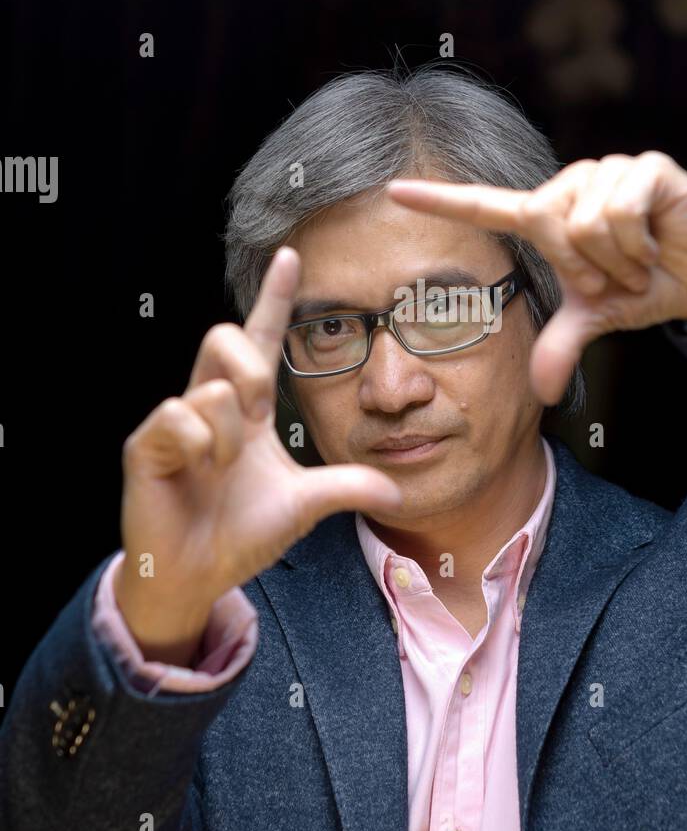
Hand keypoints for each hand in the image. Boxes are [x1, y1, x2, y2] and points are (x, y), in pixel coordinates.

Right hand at [117, 247, 402, 660]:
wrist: (197, 576)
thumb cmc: (240, 535)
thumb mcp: (303, 506)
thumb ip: (345, 487)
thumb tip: (396, 490)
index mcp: (245, 410)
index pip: (259, 339)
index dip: (274, 298)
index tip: (292, 254)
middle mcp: (209, 404)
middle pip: (224, 336)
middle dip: (251, 369)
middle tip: (258, 414)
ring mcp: (175, 422)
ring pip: (213, 389)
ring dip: (231, 436)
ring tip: (223, 470)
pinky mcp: (147, 444)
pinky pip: (180, 417)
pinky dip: (201, 448)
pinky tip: (199, 473)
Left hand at [387, 152, 686, 407]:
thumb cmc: (646, 285)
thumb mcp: (597, 319)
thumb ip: (562, 344)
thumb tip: (541, 392)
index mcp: (549, 218)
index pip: (486, 205)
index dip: (441, 202)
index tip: (394, 191)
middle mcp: (570, 187)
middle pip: (547, 224)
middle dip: (584, 268)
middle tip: (617, 277)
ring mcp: (607, 171)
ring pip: (586, 222)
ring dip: (618, 260)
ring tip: (641, 261)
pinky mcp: (645, 167)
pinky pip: (621, 211)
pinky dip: (639, 243)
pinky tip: (658, 244)